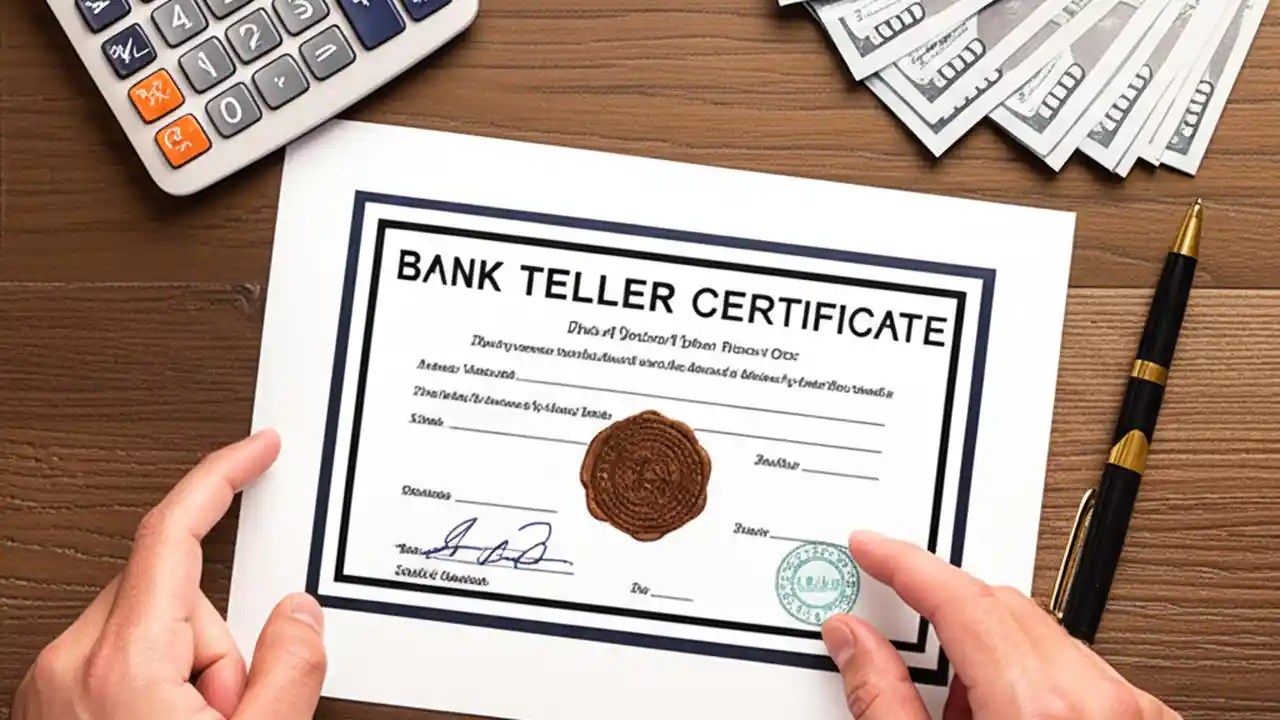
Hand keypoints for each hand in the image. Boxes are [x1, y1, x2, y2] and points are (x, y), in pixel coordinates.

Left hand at [10, 429, 326, 719]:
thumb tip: (299, 616)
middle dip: (217, 642)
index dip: (222, 478)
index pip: (173, 533)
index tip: (254, 450)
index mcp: (121, 665)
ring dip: (185, 671)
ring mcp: (51, 686)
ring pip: (145, 628)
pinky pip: (113, 662)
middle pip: (172, 593)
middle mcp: (71, 665)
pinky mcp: (46, 706)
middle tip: (226, 710)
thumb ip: (290, 672)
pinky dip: (149, 687)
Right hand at [821, 531, 1180, 719]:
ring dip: (991, 660)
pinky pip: (1083, 677)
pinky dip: (1036, 686)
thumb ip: (883, 700)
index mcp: (1040, 708)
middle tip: (895, 634)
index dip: (906, 564)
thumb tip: (852, 643)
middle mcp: (1101, 703)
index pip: (961, 599)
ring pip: (1045, 642)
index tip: (874, 547)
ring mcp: (1135, 718)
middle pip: (1004, 610)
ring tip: (957, 717)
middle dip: (943, 614)